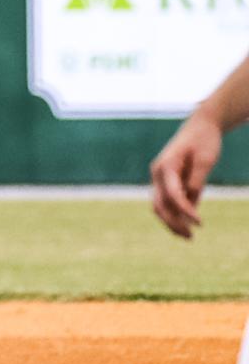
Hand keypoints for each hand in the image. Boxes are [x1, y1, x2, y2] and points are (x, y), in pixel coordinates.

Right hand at [150, 113, 223, 238]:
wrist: (201, 125)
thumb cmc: (204, 140)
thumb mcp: (205, 160)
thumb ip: (196, 181)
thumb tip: (191, 203)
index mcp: (165, 166)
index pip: (172, 195)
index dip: (185, 211)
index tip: (200, 223)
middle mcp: (158, 174)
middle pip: (159, 204)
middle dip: (172, 223)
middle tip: (190, 237)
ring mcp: (161, 177)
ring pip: (161, 205)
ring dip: (172, 221)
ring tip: (188, 236)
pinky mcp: (169, 180)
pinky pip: (170, 201)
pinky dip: (178, 213)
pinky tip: (189, 223)